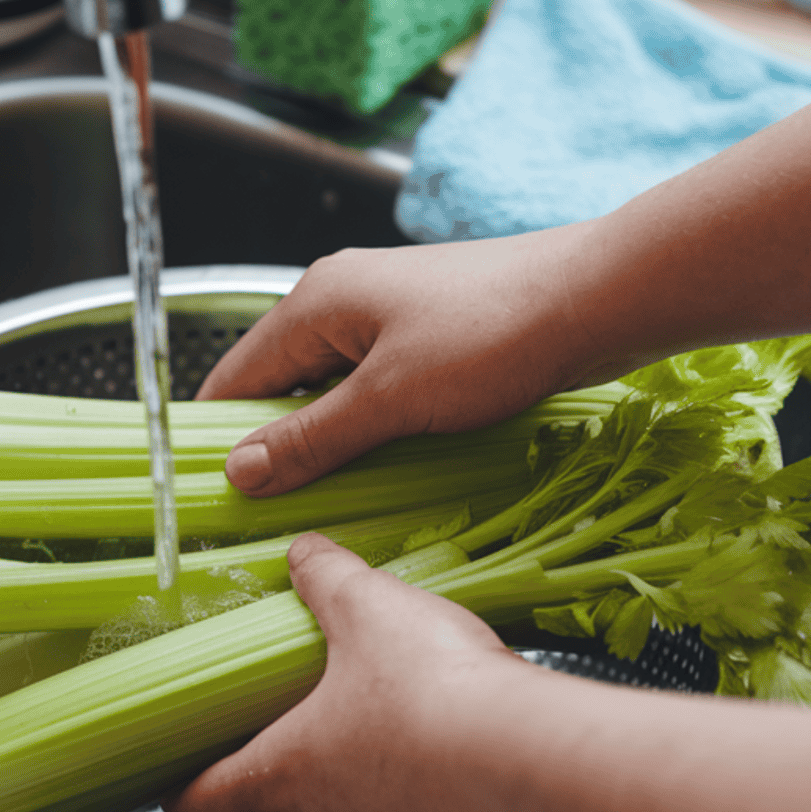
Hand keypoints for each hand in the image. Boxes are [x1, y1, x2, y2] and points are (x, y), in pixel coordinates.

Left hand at [164, 534, 562, 811]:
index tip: (184, 768)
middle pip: (276, 811)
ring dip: (360, 776)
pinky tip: (450, 743)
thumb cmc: (439, 696)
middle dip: (289, 763)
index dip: (182, 791)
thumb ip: (327, 578)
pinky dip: (420, 792)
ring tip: (391, 715)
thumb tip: (303, 552)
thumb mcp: (370, 609)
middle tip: (308, 709)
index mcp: (282, 776)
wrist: (540, 763)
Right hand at [198, 225, 620, 496]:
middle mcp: (346, 299)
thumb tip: (242, 470)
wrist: (597, 297)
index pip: (237, 375)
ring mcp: (393, 314)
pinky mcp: (435, 333)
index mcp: (318, 301)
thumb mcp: (391, 399)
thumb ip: (313, 438)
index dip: (220, 436)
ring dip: (331, 439)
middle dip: (278, 443)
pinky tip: (386, 465)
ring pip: (335, 389)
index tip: (213, 496)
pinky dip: (374, 425)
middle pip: (283, 382)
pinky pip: (380, 388)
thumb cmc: (495, 334)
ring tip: (329, 498)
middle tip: (275, 514)